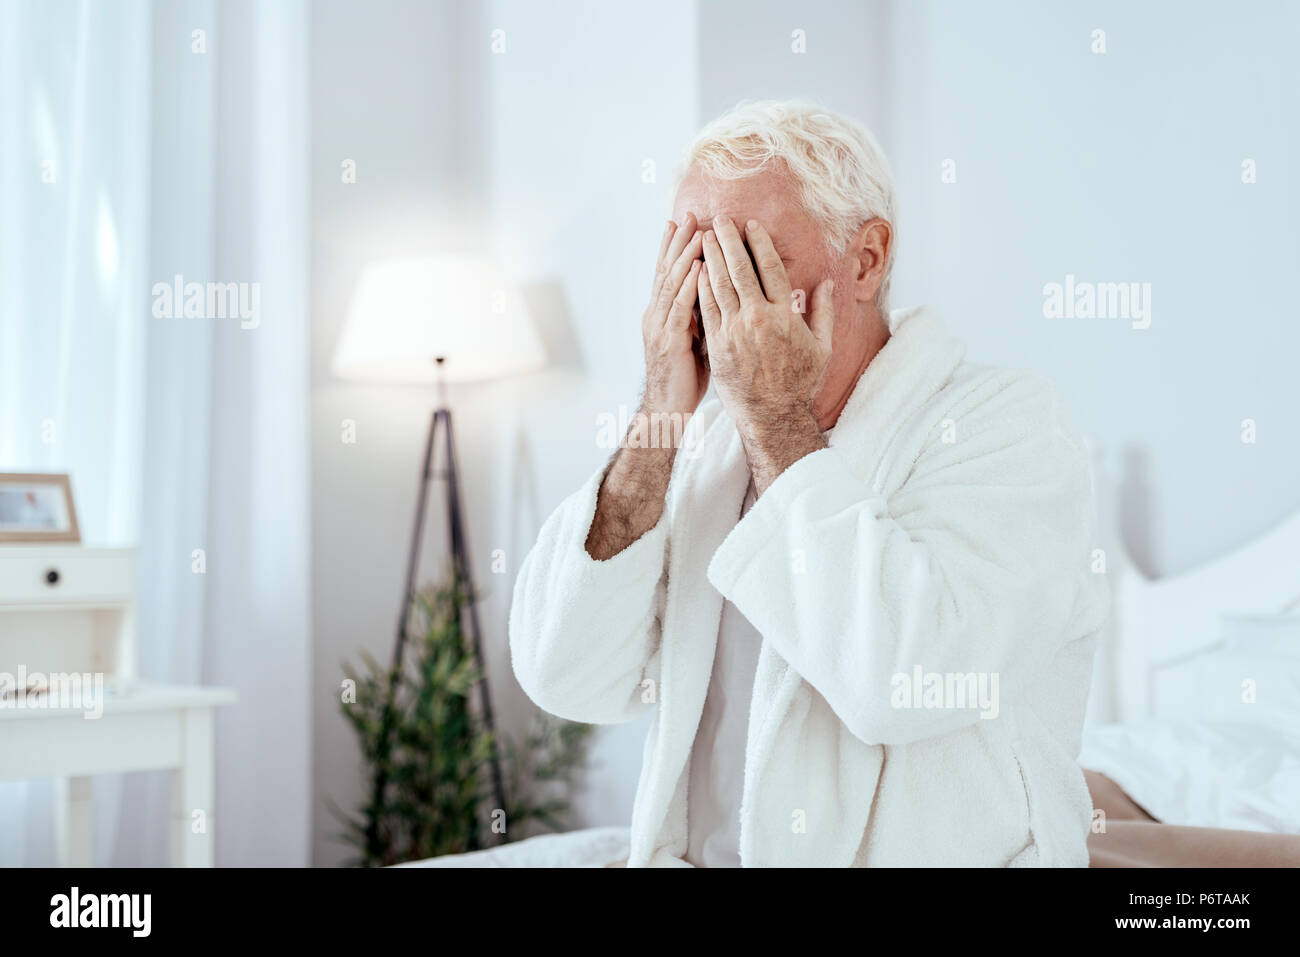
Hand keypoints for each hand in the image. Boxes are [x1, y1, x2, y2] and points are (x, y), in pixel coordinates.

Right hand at [641, 213, 706, 416]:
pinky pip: (679, 308)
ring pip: (672, 284)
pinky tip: (698, 268)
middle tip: (689, 214)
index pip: (669, 274)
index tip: (686, 222)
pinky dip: (688, 285)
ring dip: (685, 256)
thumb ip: (702, 317)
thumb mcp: (695, 341)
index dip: (676, 247)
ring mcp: (660, 326)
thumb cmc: (684, 379)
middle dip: (678, 241)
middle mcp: (656, 315)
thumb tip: (722, 295)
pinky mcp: (668, 341)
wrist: (666, 410)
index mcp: (662, 314)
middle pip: (667, 270)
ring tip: (696, 232)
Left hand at [696, 217, 831, 490]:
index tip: (750, 224)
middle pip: (741, 270)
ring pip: (720, 286)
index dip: (759, 243)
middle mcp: (758, 319)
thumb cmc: (800, 384)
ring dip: (711, 258)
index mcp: (785, 316)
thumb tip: (827, 283)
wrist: (773, 417)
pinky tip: (696, 271)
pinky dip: (701, 288)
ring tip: (704, 237)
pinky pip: (706, 310)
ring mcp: (735, 332)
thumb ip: (823, 313)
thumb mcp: (822, 349)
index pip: (770, 268)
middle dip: (729, 241)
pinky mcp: (717, 345)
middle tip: (720, 219)